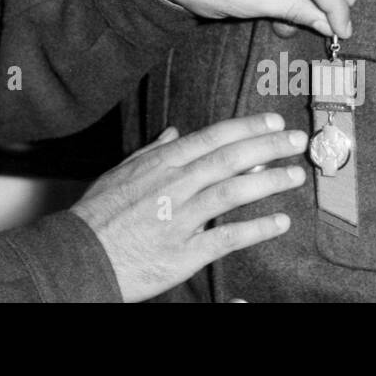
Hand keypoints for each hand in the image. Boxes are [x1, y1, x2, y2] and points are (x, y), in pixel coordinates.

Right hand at [71, 113, 306, 302]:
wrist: (79, 254)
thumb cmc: (98, 215)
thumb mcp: (120, 174)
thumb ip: (151, 153)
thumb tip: (174, 134)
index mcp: (159, 164)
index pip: (212, 137)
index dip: (246, 127)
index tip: (273, 120)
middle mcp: (173, 186)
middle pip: (228, 159)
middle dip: (267, 145)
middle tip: (296, 139)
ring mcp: (179, 218)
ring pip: (232, 192)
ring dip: (268, 181)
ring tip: (295, 174)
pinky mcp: (183, 253)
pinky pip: (226, 238)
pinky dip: (255, 229)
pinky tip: (279, 222)